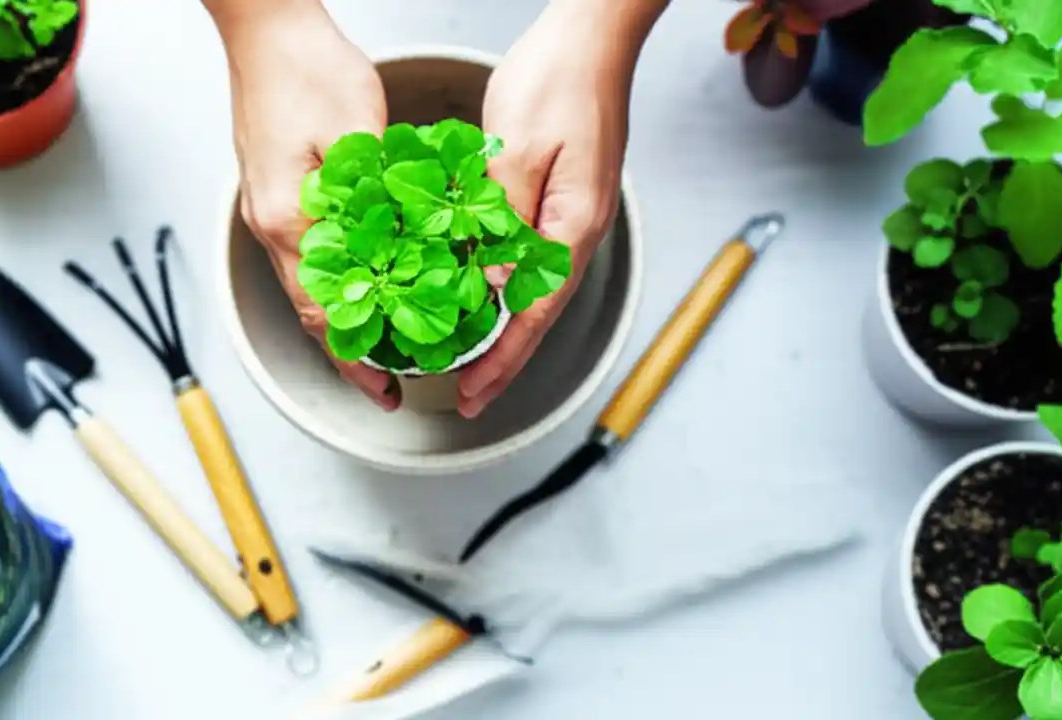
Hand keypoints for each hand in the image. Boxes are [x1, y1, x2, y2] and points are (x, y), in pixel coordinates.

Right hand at [212, 2, 398, 409]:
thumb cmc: (306, 68)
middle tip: (390, 376)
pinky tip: (363, 277)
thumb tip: (401, 255)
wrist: (265, 28)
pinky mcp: (274, 190)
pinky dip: (336, 279)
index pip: (324, 314)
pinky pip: (306, 254)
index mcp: (289, 219)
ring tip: (383, 337)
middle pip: (313, 309)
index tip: (382, 391)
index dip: (355, 360)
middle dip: (353, 349)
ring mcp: (268, 208)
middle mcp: (272, 222)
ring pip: (309, 284)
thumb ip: (376, 200)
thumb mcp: (358, 135)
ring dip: (345, 316)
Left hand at [458, 1, 659, 417]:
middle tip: (468, 398)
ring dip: (503, 331)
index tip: (472, 394)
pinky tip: (484, 297)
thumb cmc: (560, 78)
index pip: (532, 314)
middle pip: (536, 314)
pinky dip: (506, 289)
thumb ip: (502, 219)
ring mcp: (571, 215)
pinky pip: (531, 259)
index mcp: (570, 224)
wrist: (593, 35)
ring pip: (534, 291)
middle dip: (501, 361)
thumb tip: (489, 281)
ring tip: (471, 364)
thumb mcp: (517, 148)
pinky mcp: (561, 198)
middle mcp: (576, 229)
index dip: (501, 360)